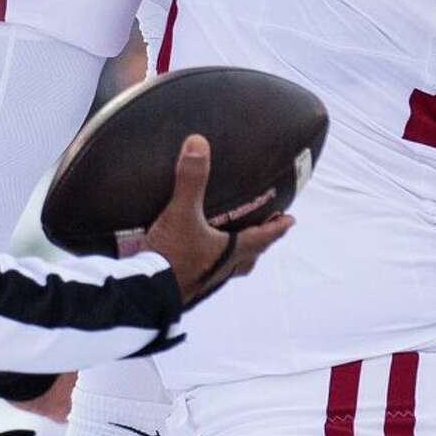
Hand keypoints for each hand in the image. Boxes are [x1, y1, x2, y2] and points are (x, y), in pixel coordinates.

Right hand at [141, 135, 291, 305]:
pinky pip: (206, 274)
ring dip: (235, 257)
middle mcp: (221, 269)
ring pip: (228, 269)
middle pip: (248, 258)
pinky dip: (209, 264)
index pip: (262, 238)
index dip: (277, 228)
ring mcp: (203, 281)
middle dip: (259, 244)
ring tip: (231, 245)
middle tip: (266, 233)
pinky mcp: (184, 287)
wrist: (144, 292)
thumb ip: (191, 179)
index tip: (291, 221)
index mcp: (229, 251)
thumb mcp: (181, 213)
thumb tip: (198, 143)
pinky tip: (196, 257)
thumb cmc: (171, 255)